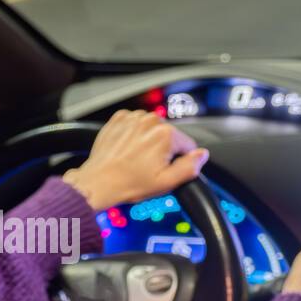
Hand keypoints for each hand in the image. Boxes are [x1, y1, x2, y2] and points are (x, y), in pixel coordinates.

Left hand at [62, 110, 208, 210]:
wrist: (98, 182)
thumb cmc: (129, 183)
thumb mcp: (166, 182)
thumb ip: (189, 167)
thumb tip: (202, 155)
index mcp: (166, 134)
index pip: (188, 145)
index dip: (179, 160)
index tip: (163, 169)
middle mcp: (151, 120)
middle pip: (170, 136)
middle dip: (163, 150)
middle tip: (148, 167)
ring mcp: (134, 117)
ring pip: (153, 129)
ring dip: (148, 141)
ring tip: (136, 159)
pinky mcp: (120, 119)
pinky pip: (136, 124)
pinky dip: (134, 135)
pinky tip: (127, 150)